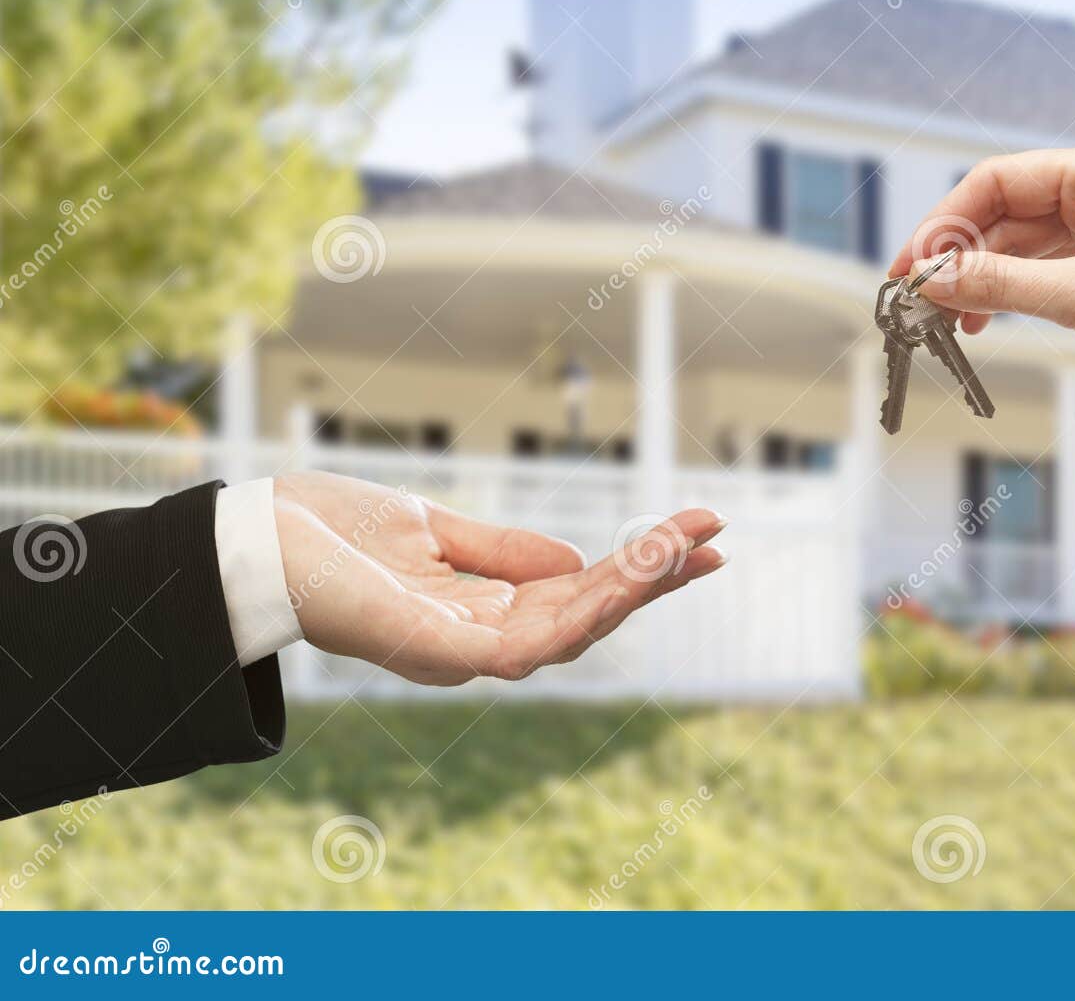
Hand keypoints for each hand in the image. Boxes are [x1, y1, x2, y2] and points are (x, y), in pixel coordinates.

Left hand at [271, 471, 727, 684]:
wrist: (251, 536)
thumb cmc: (328, 533)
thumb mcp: (433, 529)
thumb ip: (500, 551)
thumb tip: (573, 561)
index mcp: (481, 611)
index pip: (578, 596)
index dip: (638, 570)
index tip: (696, 533)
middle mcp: (478, 642)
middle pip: (588, 617)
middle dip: (654, 579)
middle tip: (715, 536)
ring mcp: (461, 653)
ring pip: (572, 634)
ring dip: (634, 592)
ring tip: (685, 547)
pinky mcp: (441, 653)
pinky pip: (530, 645)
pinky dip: (584, 612)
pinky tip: (624, 578)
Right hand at [888, 147, 1074, 444]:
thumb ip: (1002, 285)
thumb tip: (934, 279)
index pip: (998, 180)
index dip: (946, 223)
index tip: (912, 266)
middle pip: (1002, 212)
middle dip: (957, 254)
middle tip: (917, 298)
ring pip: (1018, 247)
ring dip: (979, 280)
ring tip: (946, 319)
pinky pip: (1040, 274)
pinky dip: (1007, 296)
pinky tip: (982, 322)